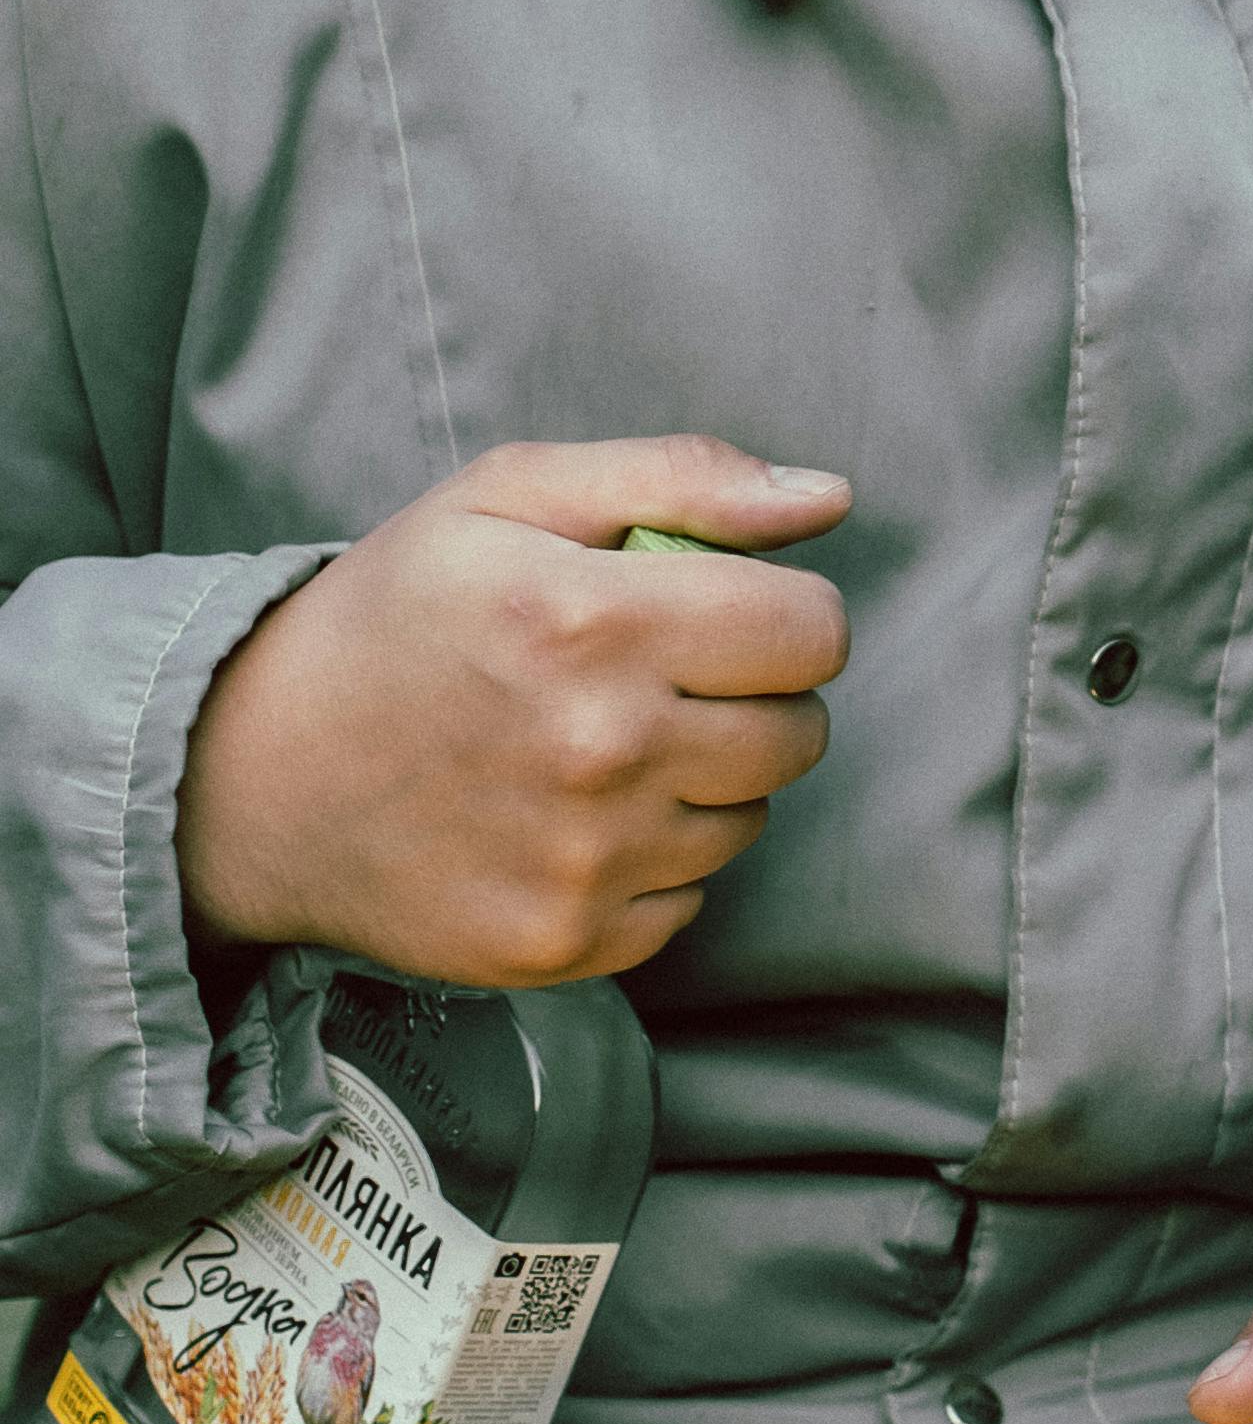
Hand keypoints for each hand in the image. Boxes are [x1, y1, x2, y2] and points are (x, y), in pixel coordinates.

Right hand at [177, 437, 851, 987]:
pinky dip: (651, 864)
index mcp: (591, 621)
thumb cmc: (394, 616)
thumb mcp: (508, 496)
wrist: (254, 775)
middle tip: (658, 679)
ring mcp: (583, 861)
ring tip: (599, 747)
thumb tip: (827, 498)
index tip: (721, 613)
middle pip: (800, 734)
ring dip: (703, 782)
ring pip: (748, 820)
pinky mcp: (564, 943)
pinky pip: (689, 902)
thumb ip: (680, 480)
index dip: (781, 614)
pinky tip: (572, 821)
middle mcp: (600, 749)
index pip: (812, 632)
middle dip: (753, 697)